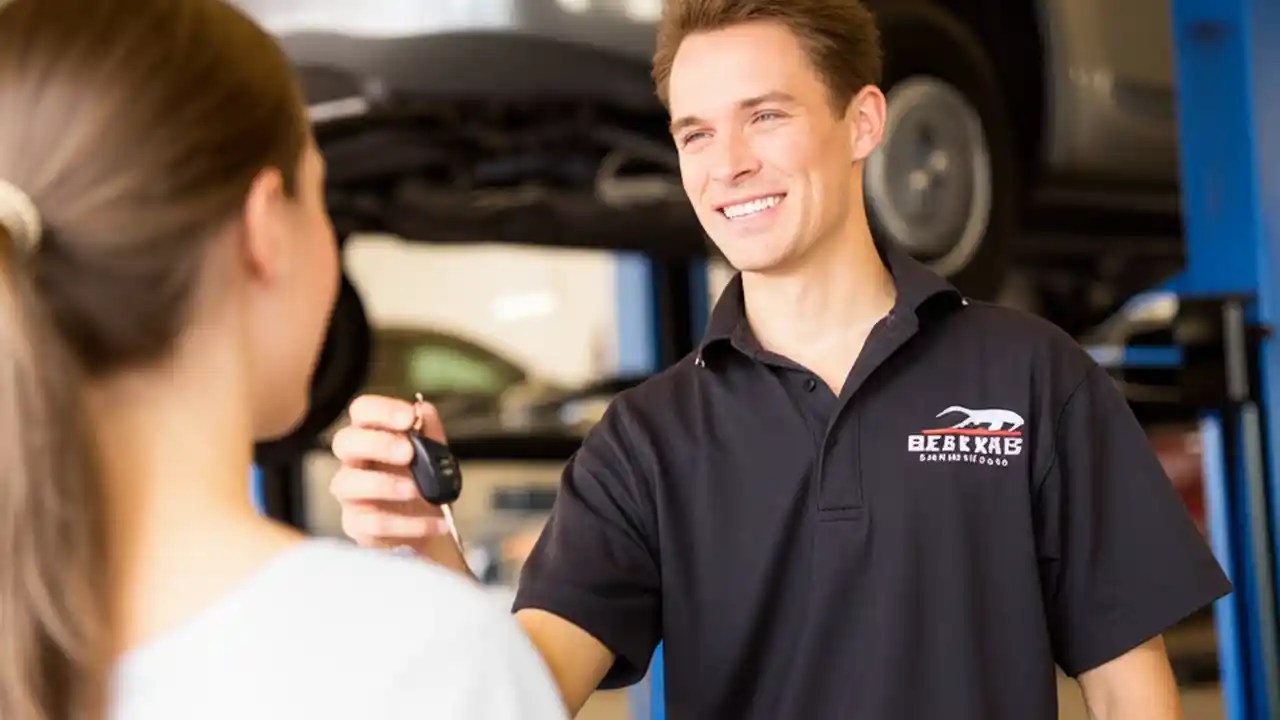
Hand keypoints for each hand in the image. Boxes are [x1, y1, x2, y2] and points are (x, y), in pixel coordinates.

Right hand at [329, 394, 463, 567]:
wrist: (431, 526)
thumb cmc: (425, 481)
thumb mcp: (434, 453)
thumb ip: (429, 430)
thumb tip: (423, 410)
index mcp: (372, 435)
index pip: (362, 410)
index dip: (382, 410)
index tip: (410, 418)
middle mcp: (354, 462)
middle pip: (345, 442)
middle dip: (377, 444)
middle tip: (408, 452)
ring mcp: (351, 495)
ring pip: (347, 483)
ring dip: (384, 484)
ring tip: (418, 491)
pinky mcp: (357, 525)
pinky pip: (373, 523)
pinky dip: (410, 524)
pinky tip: (437, 523)